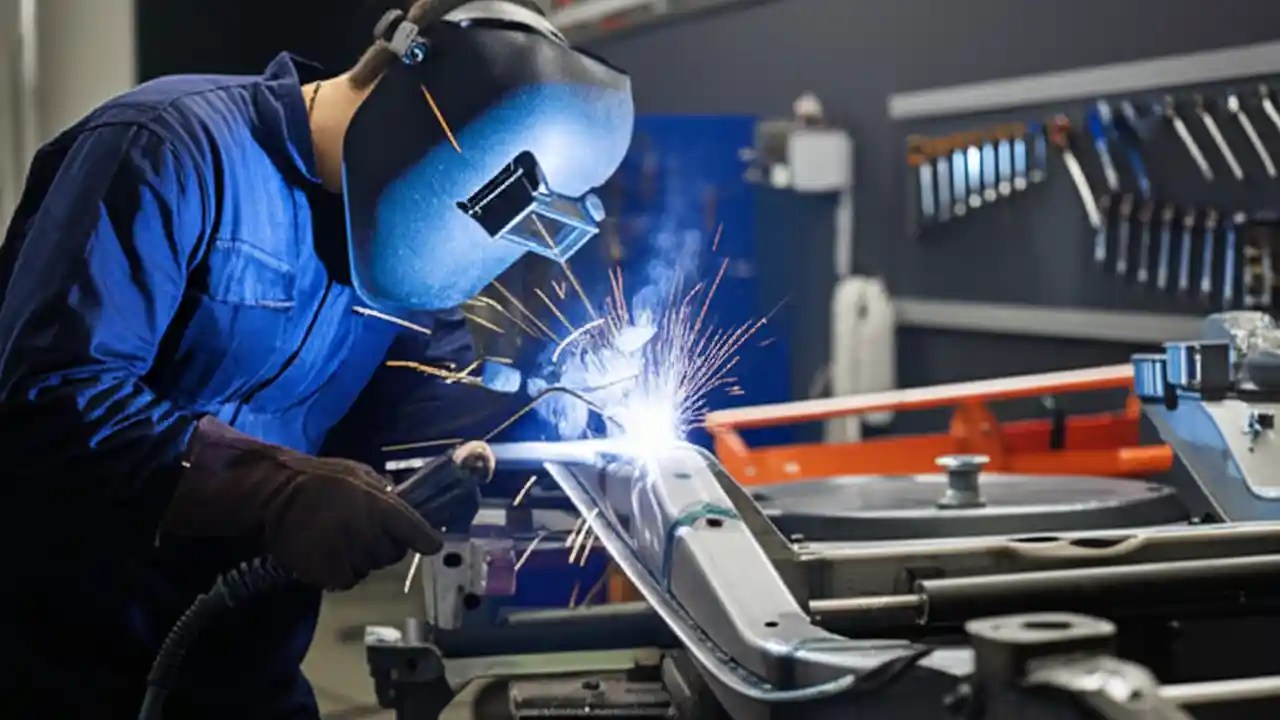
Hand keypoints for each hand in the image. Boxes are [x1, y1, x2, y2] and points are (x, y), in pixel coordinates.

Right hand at [162, 417, 441, 589]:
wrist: (273, 494)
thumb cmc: (318, 479)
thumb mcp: (358, 473)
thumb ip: (383, 491)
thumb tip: (399, 501)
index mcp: (382, 507)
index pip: (416, 533)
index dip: (425, 540)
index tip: (432, 545)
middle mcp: (370, 534)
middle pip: (393, 554)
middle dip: (384, 545)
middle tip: (361, 531)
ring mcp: (350, 556)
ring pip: (369, 568)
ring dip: (360, 558)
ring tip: (338, 539)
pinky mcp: (328, 574)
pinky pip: (348, 579)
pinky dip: (340, 572)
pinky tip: (326, 554)